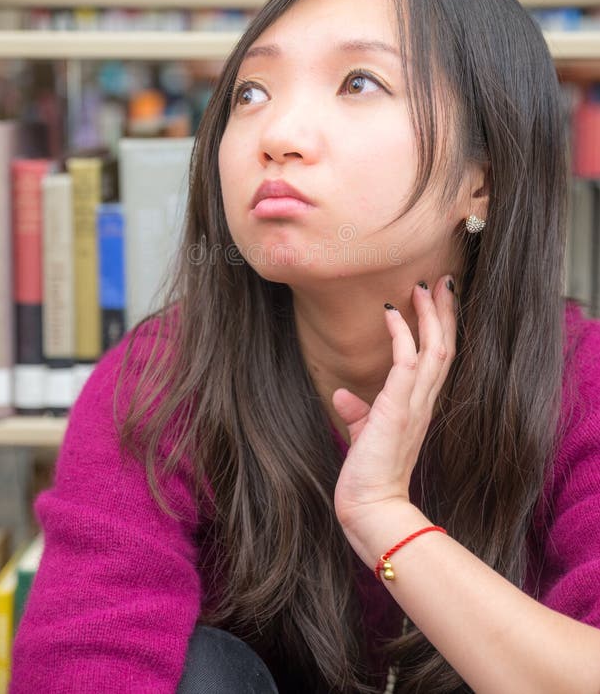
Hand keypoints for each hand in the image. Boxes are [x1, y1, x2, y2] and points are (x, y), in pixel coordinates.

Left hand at [332, 276, 456, 534]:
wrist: (370, 508)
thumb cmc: (369, 475)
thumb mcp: (365, 435)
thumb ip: (360, 413)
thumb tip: (344, 396)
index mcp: (419, 406)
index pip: (438, 358)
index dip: (440, 327)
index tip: (438, 299)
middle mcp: (424, 402)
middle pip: (445, 347)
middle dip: (445, 312)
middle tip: (444, 280)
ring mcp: (414, 405)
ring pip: (435, 349)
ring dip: (430, 316)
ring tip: (425, 286)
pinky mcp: (398, 408)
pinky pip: (407, 362)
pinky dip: (402, 334)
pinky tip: (391, 312)